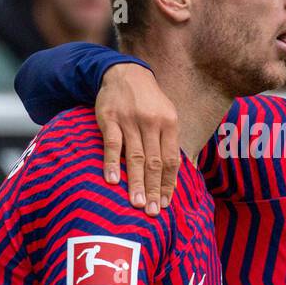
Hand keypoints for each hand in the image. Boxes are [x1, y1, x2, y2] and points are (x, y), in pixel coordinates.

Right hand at [97, 63, 179, 215]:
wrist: (125, 72)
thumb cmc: (148, 100)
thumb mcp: (167, 114)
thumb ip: (169, 141)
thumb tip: (176, 173)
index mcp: (169, 123)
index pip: (171, 160)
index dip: (169, 184)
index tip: (166, 204)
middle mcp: (152, 122)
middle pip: (154, 162)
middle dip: (155, 189)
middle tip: (153, 212)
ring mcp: (130, 121)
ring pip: (135, 157)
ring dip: (136, 182)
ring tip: (137, 203)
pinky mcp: (109, 118)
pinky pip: (112, 144)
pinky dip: (112, 163)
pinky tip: (113, 181)